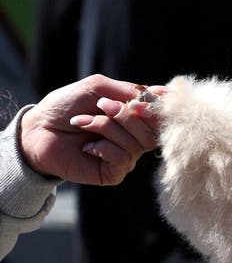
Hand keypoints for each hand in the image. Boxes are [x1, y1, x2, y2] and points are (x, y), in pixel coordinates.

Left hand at [18, 75, 160, 185]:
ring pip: (136, 145)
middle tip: (100, 106)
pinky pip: (123, 159)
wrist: (38, 129)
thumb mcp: (97, 88)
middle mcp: (133, 139)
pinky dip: (104, 148)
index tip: (137, 101)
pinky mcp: (114, 173)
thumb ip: (128, 90)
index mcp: (133, 118)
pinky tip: (87, 147)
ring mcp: (125, 157)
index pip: (160, 117)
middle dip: (126, 116)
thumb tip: (163, 93)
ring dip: (106, 128)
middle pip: (151, 132)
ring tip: (82, 122)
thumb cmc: (65, 107)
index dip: (155, 110)